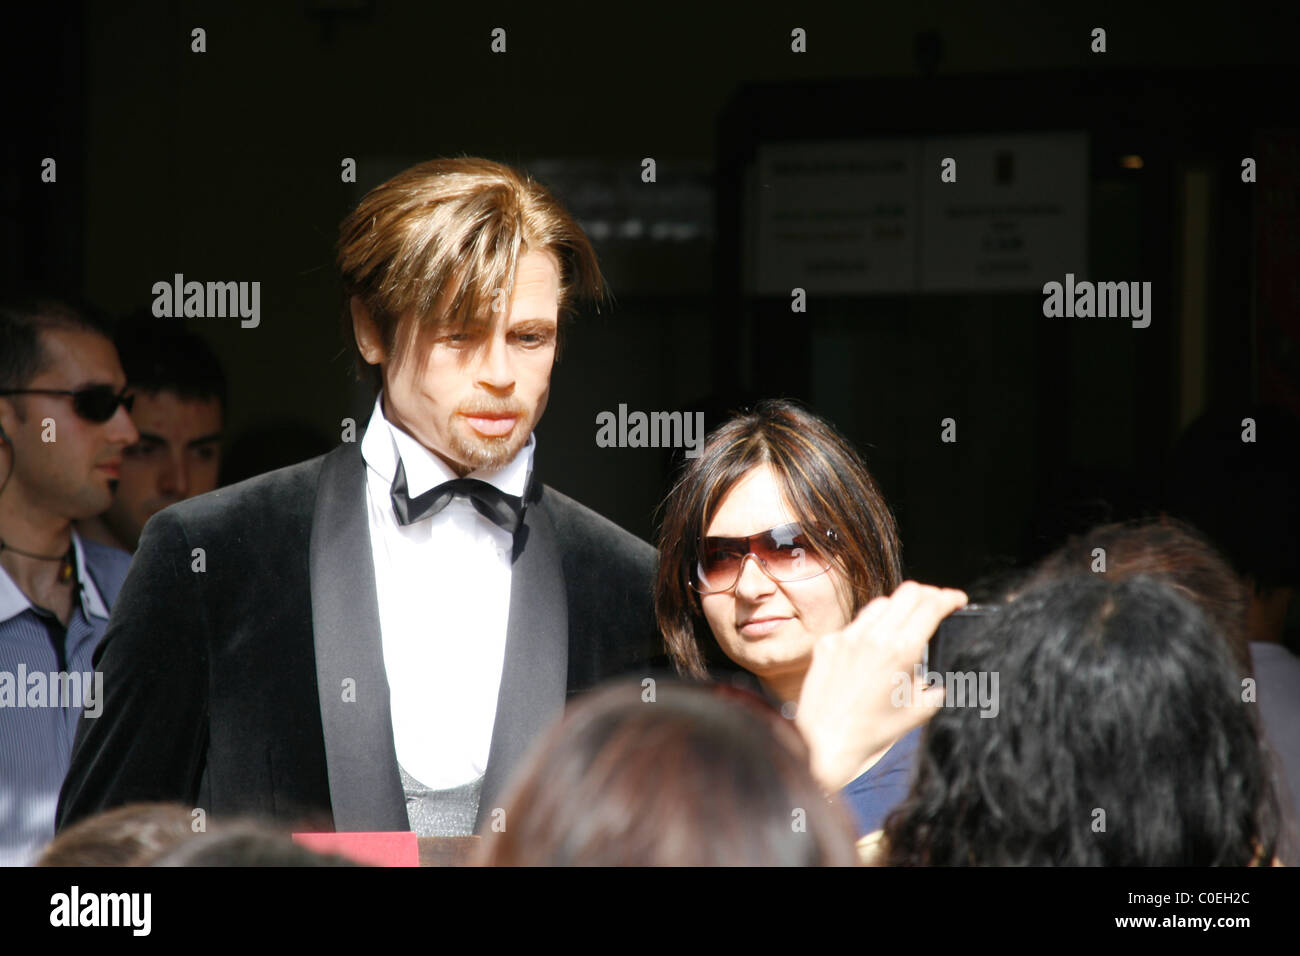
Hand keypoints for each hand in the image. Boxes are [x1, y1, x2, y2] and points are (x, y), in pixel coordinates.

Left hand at [794, 580, 967, 790]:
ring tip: (905, 624)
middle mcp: (874, 637)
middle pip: (908, 592)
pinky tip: (872, 646)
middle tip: (935, 604)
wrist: (825, 742)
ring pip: (881, 603)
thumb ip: (935, 686)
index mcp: (902, 651)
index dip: (949, 598)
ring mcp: (847, 636)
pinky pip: (855, 624)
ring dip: (899, 607)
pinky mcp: (827, 642)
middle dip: (928, 594)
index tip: (957, 599)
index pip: (931, 606)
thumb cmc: (872, 732)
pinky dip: (870, 628)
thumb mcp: (918, 711)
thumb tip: (938, 673)